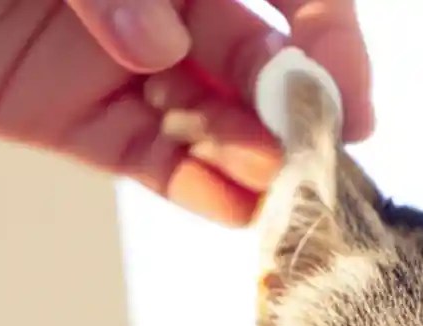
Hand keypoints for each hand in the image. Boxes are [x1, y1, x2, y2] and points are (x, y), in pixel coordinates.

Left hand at [0, 0, 373, 224]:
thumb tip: (160, 51)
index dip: (328, 41)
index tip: (344, 91)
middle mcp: (168, 12)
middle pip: (258, 66)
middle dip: (295, 111)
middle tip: (315, 156)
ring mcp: (127, 71)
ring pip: (213, 121)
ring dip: (253, 158)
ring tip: (276, 191)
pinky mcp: (78, 123)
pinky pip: (152, 160)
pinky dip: (195, 187)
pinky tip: (230, 209)